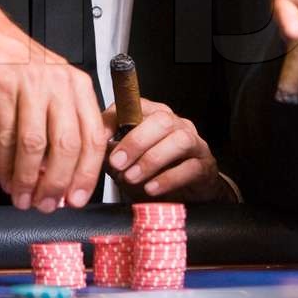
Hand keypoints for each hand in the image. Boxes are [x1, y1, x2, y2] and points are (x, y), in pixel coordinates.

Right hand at [0, 6, 108, 212]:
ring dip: (29, 179)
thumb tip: (64, 175)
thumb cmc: (16, 62)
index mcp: (78, 85)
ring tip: (24, 198)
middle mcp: (59, 83)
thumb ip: (61, 123)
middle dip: (58, 184)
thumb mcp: (50, 86)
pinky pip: (5, 136)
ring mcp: (30, 84)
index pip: (93, 137)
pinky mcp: (0, 87)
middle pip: (68, 145)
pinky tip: (6, 179)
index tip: (77, 199)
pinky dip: (5, 164)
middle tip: (48, 205)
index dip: (87, 174)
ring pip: (35, 145)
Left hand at [103, 97, 228, 200]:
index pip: (136, 105)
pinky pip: (190, 168)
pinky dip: (167, 179)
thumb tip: (93, 150)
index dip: (116, 118)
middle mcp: (176, 124)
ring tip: (132, 177)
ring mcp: (193, 143)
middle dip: (136, 141)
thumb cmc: (156, 172)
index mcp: (155, 116)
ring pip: (178, 140)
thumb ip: (112, 152)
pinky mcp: (204, 166)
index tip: (99, 138)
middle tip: (117, 163)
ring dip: (151, 159)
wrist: (189, 192)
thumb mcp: (128, 160)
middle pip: (161, 120)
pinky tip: (151, 188)